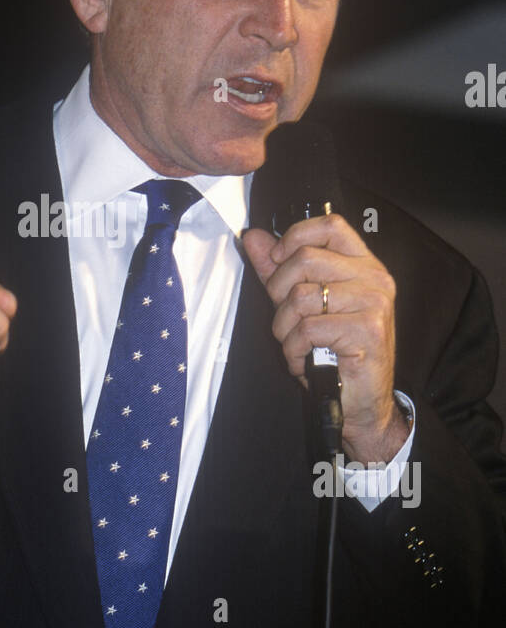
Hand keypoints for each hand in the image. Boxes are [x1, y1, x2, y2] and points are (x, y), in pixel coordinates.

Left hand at [242, 214, 409, 463]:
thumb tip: (253, 236)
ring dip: (284, 328)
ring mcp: (374, 303)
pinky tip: (304, 361)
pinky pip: (308, 328)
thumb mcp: (303, 305)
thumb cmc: (335, 353)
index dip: (294, 237)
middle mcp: (374, 278)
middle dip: (278, 291)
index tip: (276, 260)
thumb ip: (278, 269)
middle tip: (285, 318)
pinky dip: (293, 350)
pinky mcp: (367, 330)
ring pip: (301, 296)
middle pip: (306, 259)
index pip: (330, 225)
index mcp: (363, 265)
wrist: (363, 403)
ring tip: (296, 344)